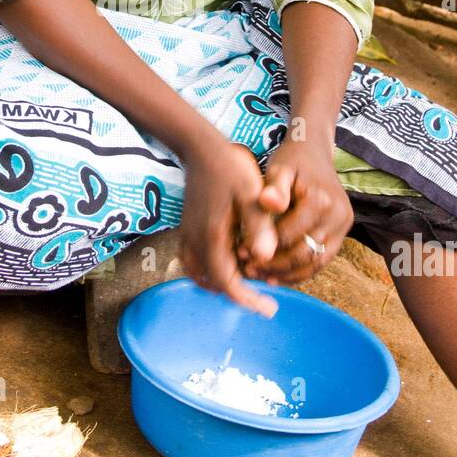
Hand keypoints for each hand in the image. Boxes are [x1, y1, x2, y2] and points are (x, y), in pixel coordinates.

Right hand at [179, 139, 280, 316]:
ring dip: (221, 284)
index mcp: (211, 238)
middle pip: (213, 283)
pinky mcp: (187, 229)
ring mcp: (188, 236)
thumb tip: (264, 257)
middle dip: (237, 294)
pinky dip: (209, 271)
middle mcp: (195, 242)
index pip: (227, 283)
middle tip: (264, 298)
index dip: (247, 300)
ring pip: (200, 275)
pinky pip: (193, 262)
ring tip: (248, 284)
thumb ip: (258, 226)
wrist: (201, 148)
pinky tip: (228, 265)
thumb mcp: (251, 194)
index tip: (269, 309)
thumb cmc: (230, 168)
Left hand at [236, 138, 352, 284]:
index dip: (264, 248)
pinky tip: (280, 276)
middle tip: (249, 271)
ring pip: (315, 262)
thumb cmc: (292, 161)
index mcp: (320, 200)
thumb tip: (267, 201)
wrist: (315, 152)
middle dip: (275, 265)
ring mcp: (343, 225)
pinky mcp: (343, 232)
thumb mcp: (279, 169)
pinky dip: (302, 271)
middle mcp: (337, 215)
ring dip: (288, 274)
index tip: (242, 254)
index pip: (288, 235)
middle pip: (303, 253)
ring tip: (263, 277)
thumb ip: (275, 188)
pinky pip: (322, 259)